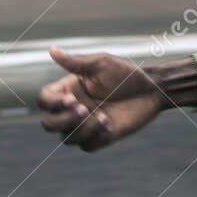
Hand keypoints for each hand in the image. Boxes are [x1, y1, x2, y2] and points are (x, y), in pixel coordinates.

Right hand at [37, 46, 162, 151]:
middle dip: (63, 119)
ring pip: (67, 138)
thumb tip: (52, 50)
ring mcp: (86, 125)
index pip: (44, 100)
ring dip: (81, 130)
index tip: (71, 98)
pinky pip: (87, 146)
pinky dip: (95, 138)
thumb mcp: (102, 64)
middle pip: (49, 124)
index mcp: (69, 89)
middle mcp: (74, 109)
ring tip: (104, 117)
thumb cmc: (126, 73)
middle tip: (85, 109)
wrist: (151, 90)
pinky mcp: (101, 137)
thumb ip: (76, 62)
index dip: (51, 103)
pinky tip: (109, 125)